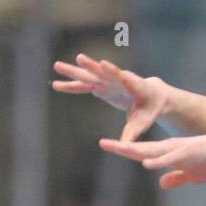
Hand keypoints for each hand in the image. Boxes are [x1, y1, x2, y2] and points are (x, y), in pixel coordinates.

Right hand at [52, 53, 169, 141]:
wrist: (150, 96)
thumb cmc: (150, 108)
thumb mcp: (143, 122)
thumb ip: (132, 132)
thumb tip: (124, 147)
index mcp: (133, 84)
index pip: (122, 76)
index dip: (112, 71)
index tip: (103, 64)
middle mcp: (117, 79)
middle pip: (102, 72)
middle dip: (90, 66)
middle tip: (79, 58)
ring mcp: (107, 81)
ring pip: (88, 76)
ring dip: (73, 72)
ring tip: (56, 66)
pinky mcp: (100, 86)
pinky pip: (83, 86)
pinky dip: (71, 86)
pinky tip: (55, 84)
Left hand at [99, 128, 205, 188]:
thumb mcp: (193, 174)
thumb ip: (177, 178)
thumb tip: (162, 183)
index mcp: (171, 153)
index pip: (143, 152)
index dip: (125, 150)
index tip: (107, 146)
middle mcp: (173, 148)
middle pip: (143, 148)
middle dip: (123, 147)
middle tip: (103, 143)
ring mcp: (182, 148)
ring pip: (155, 149)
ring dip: (137, 150)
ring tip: (119, 148)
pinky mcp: (194, 151)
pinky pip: (173, 156)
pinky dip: (160, 160)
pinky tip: (147, 162)